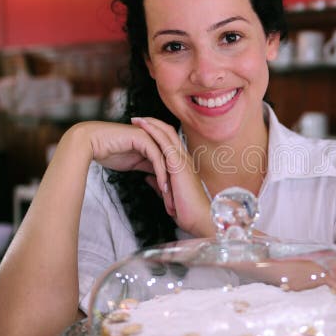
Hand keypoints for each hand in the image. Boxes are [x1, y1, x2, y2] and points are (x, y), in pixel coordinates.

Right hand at [71, 121, 167, 190]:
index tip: (173, 199)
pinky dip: (161, 173)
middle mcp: (154, 137)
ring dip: (169, 180)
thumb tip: (157, 175)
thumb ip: (147, 165)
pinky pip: (157, 157)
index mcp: (153, 141)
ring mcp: (149, 135)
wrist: (90, 143)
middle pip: (170, 161)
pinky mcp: (143, 138)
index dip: (171, 180)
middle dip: (174, 182)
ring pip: (166, 160)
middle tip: (176, 202)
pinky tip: (163, 186)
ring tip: (170, 197)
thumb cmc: (108, 151)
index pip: (168, 161)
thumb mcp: (134, 163)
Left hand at [131, 117, 215, 237]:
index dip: (156, 132)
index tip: (142, 128)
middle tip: (137, 118)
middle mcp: (184, 158)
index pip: (169, 142)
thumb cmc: (187, 210)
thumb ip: (158, 183)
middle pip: (168, 132)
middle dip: (152, 123)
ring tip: (136, 118)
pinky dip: (153, 133)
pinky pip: (164, 143)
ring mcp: (182, 159)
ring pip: (166, 134)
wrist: (199, 218)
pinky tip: (143, 127)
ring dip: (150, 124)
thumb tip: (147, 177)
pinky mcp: (178, 164)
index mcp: (182, 164)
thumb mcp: (168, 194)